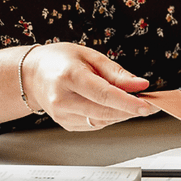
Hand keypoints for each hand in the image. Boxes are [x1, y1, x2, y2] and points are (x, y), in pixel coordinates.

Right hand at [23, 42, 157, 131]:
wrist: (33, 74)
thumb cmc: (59, 60)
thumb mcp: (90, 56)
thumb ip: (116, 72)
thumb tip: (140, 85)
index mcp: (68, 77)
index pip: (104, 94)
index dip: (128, 102)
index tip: (147, 105)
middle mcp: (62, 99)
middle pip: (104, 111)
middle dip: (130, 110)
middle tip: (148, 105)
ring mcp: (62, 115)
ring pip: (101, 121)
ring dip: (121, 114)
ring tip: (132, 103)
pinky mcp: (65, 124)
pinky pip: (94, 125)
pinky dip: (108, 117)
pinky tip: (112, 107)